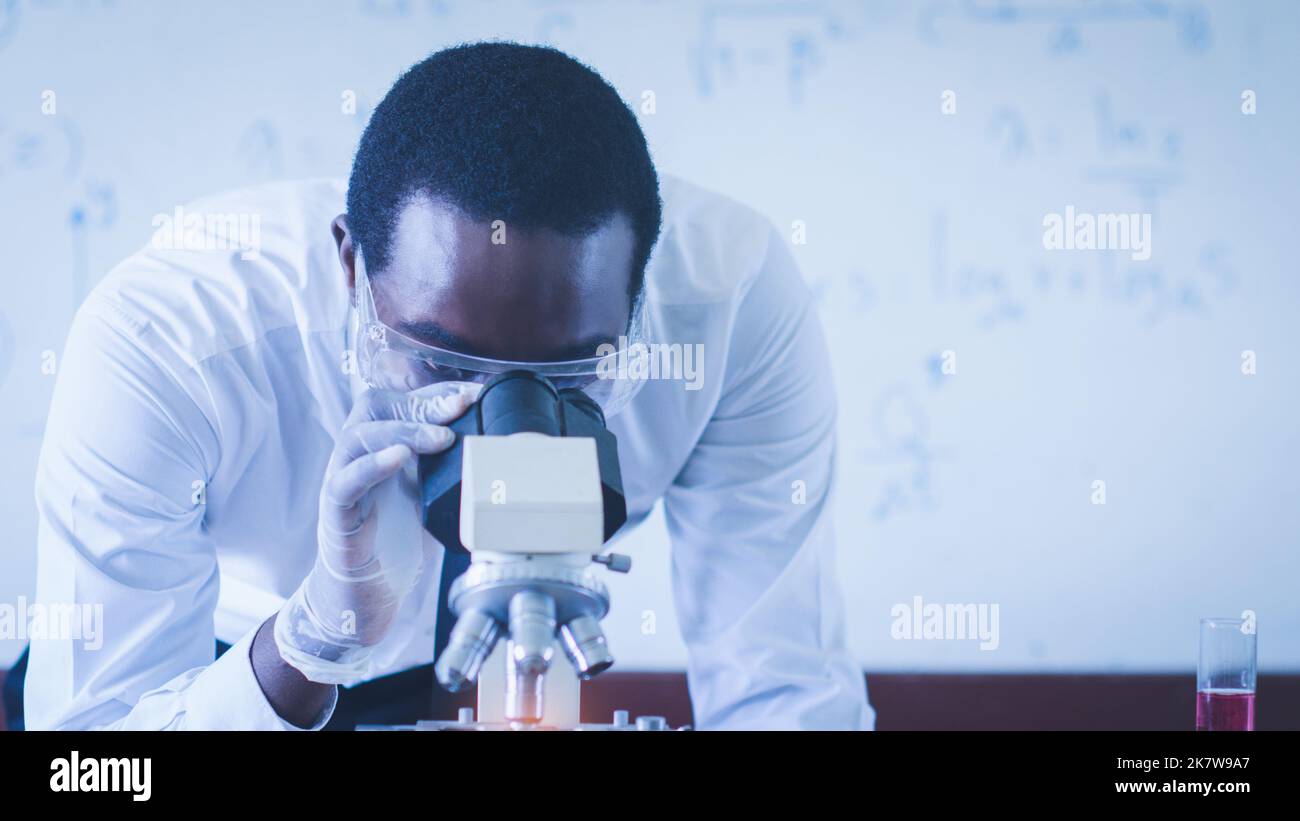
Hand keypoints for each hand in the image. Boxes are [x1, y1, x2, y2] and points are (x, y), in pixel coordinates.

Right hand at [274, 380, 479, 683]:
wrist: (363, 596)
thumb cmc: (396, 541)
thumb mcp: (432, 495)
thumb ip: (453, 468)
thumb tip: (504, 451)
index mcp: (382, 447)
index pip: (404, 401)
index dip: (437, 392)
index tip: (475, 392)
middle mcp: (359, 457)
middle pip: (377, 406)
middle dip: (423, 401)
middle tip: (462, 405)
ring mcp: (343, 481)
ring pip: (360, 436)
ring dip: (404, 429)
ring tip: (441, 436)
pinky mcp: (336, 512)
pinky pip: (346, 481)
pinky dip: (371, 466)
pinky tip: (397, 457)